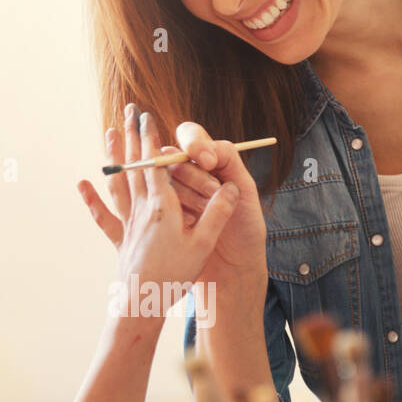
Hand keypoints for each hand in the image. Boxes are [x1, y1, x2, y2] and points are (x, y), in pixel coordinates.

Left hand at [77, 104, 239, 320]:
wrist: (142, 304)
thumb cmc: (174, 275)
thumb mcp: (203, 244)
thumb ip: (217, 214)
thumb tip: (232, 187)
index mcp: (161, 207)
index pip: (155, 165)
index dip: (150, 139)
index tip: (147, 116)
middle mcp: (141, 210)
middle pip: (135, 166)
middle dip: (132, 137)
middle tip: (128, 111)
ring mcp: (128, 223)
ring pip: (119, 183)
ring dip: (114, 157)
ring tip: (109, 134)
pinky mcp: (121, 238)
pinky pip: (104, 215)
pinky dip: (92, 198)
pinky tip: (82, 184)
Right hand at [167, 121, 267, 288]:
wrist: (235, 266)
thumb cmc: (244, 227)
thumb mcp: (244, 189)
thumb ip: (228, 160)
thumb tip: (203, 150)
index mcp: (209, 160)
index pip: (190, 134)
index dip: (195, 143)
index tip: (208, 161)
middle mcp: (187, 173)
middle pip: (174, 158)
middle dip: (195, 176)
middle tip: (214, 194)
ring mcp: (172, 194)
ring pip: (164, 180)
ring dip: (188, 197)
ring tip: (204, 215)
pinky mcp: (163, 216)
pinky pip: (156, 203)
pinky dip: (174, 213)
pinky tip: (191, 225)